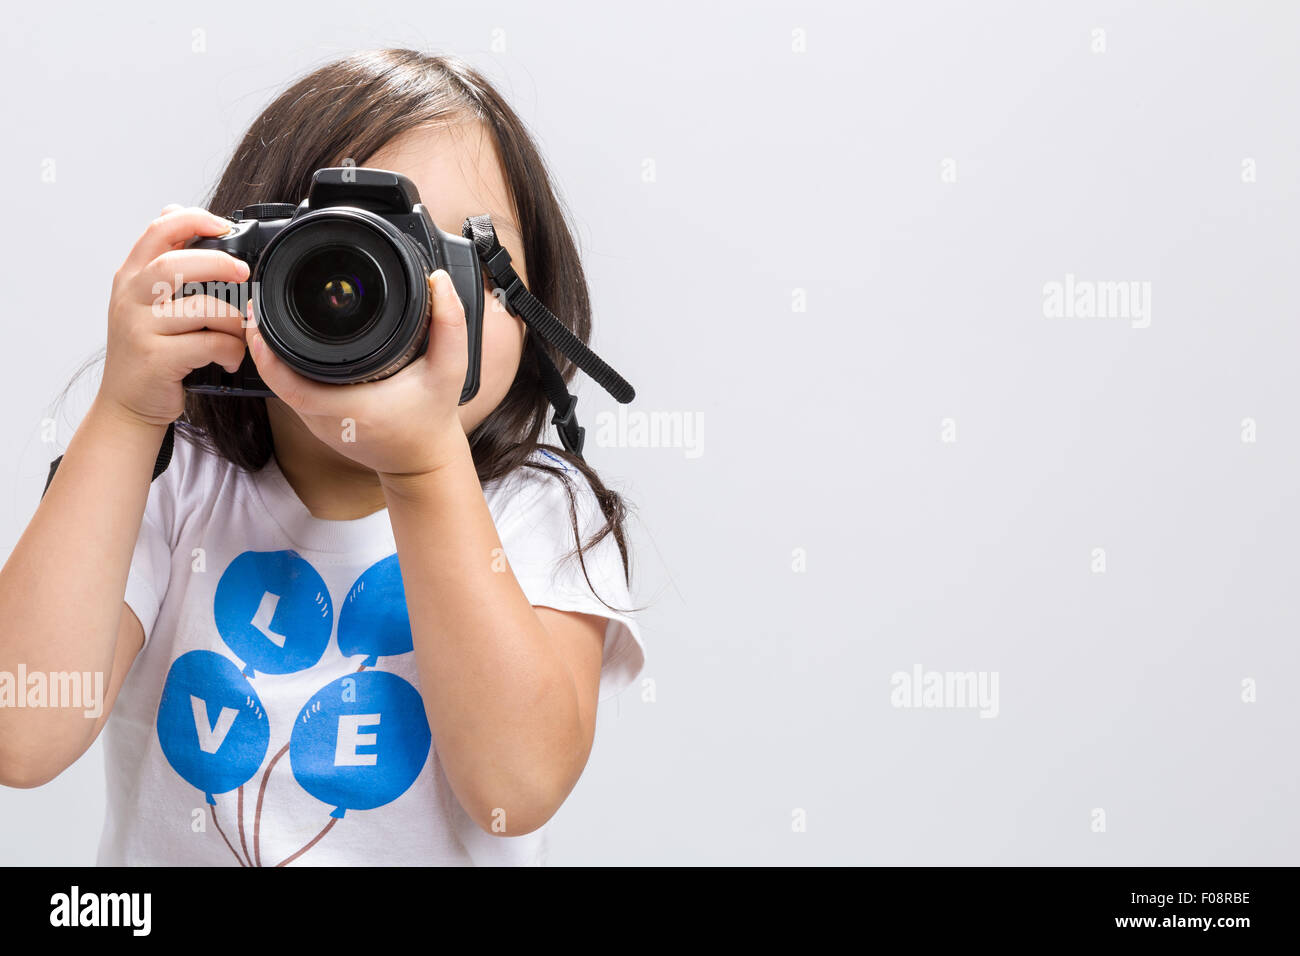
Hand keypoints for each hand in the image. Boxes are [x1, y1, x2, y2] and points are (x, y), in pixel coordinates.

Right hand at [99, 205, 250, 427]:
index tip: (224, 225)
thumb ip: (162, 261)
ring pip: (200, 307)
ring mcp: (139, 329)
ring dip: (233, 319)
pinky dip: (230, 350)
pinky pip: (207, 344)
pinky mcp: (155, 359)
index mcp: (130, 276)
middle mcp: (130, 298)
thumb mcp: (145, 300)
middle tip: (244, 273)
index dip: (193, 220)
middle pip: (176, 264)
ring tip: (240, 332)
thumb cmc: (148, 350)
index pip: (158, 231)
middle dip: (219, 263)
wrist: (127, 404)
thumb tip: (175, 210)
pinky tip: (231, 358)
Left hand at [245, 269, 470, 477]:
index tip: (259, 321)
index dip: (267, 355)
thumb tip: (439, 281)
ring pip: (281, 388)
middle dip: (261, 344)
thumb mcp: (450, 370)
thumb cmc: (433, 419)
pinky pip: (291, 393)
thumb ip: (450, 326)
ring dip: (269, 357)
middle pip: (277, 381)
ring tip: (266, 319)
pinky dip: (283, 370)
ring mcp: (319, 425)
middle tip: (256, 305)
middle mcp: (327, 420)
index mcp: (351, 407)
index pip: (291, 384)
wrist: (424, 462)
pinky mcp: (320, 424)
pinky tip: (285, 345)